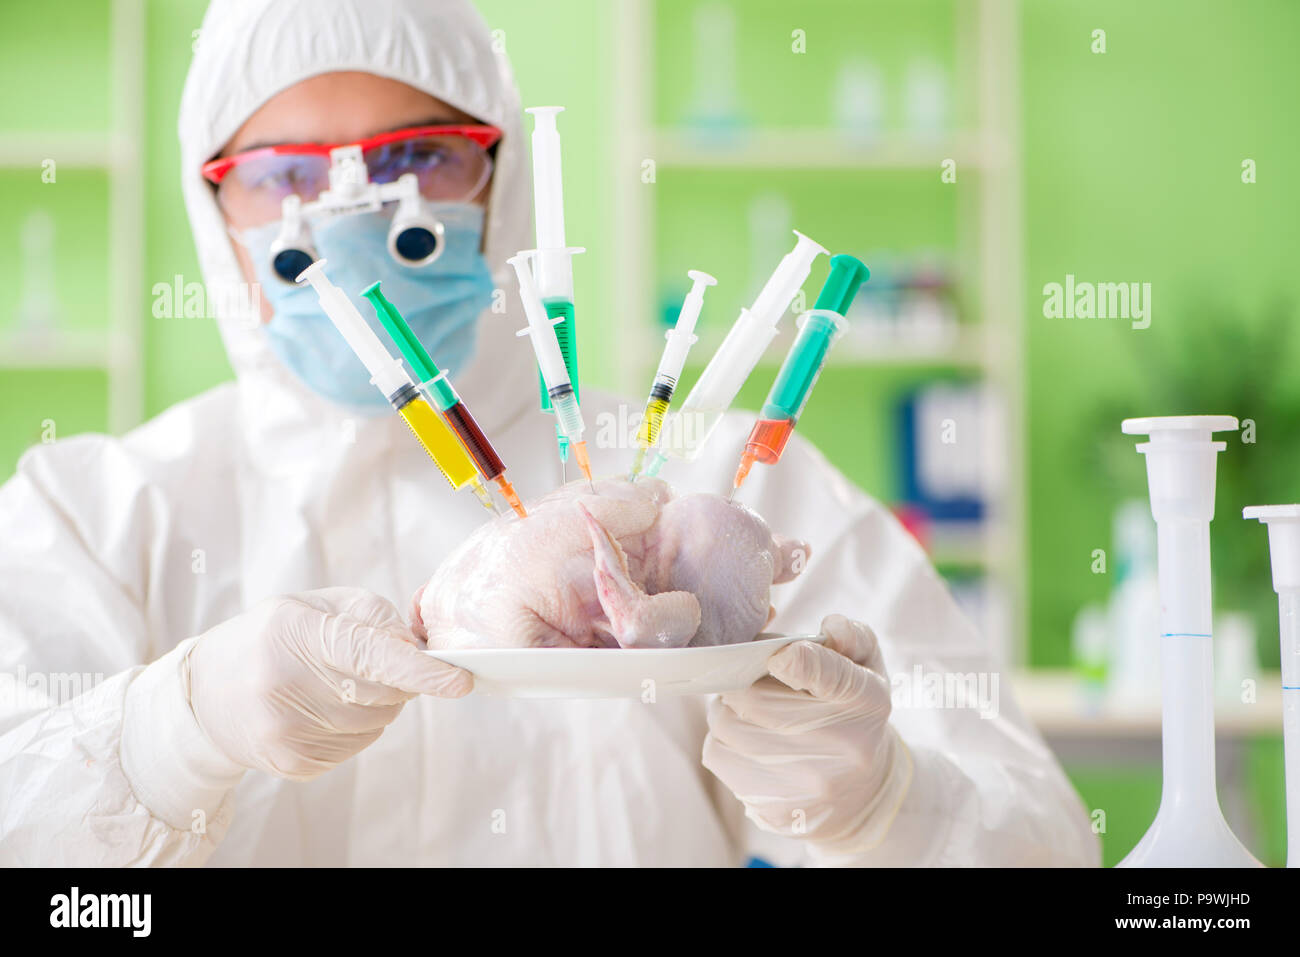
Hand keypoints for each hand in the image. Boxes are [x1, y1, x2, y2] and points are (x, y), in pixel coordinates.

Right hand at [186, 587, 470, 779]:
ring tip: (334, 685)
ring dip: (376, 704)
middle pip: (384, 692)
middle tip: (368, 664)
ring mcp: (285, 730)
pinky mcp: (291, 762)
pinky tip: (323, 710)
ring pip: (377, 722)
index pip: (368, 655)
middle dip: (396, 679)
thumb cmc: (273, 638)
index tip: (458, 680)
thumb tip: (419, 651)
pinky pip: (358, 746)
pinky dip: (357, 727)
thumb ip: (374, 618)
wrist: (206, 694)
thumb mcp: (316, 606)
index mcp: (294, 631)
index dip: (419, 671)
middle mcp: (284, 684)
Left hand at [703, 614, 909, 853]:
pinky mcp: (772, 807)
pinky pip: (717, 752)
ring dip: (728, 707)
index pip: (825, 674)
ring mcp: (805, 783)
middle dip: (741, 680)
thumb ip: (851, 637)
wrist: (860, 796)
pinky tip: (747, 739)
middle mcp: (841, 748)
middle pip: (754, 699)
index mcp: (865, 701)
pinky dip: (722, 738)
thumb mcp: (867, 669)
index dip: (794, 659)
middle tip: (749, 678)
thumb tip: (830, 627)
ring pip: (727, 723)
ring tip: (750, 709)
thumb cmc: (854, 717)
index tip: (778, 656)